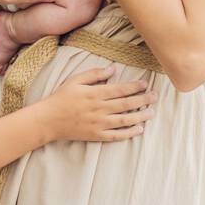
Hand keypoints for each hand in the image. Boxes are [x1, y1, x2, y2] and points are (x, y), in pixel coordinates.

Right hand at [37, 65, 155, 141]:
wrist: (48, 119)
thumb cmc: (61, 97)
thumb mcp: (75, 80)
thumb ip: (95, 74)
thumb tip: (113, 68)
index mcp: (95, 94)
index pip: (120, 89)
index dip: (135, 87)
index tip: (145, 84)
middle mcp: (99, 109)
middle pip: (126, 104)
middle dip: (143, 100)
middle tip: (155, 96)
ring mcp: (99, 123)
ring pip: (125, 120)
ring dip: (140, 116)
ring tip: (151, 112)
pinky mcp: (96, 135)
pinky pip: (116, 135)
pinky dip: (129, 133)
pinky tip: (139, 129)